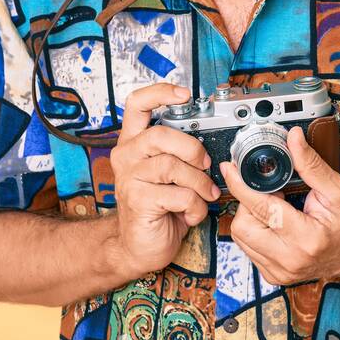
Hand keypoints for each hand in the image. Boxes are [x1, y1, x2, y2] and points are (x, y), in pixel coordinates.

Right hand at [108, 82, 220, 277]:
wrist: (137, 247)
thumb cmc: (158, 208)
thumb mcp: (170, 175)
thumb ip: (180, 154)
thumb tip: (212, 143)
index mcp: (134, 143)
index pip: (137, 104)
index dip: (161, 93)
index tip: (184, 94)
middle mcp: (127, 155)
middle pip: (161, 134)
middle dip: (193, 149)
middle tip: (205, 165)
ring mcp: (129, 178)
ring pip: (173, 166)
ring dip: (199, 183)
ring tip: (204, 195)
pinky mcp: (138, 200)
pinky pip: (178, 194)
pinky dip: (195, 206)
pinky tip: (191, 214)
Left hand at [220, 124, 339, 285]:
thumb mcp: (337, 189)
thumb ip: (311, 164)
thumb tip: (293, 138)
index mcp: (306, 239)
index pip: (261, 208)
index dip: (241, 185)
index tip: (230, 168)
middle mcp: (289, 261)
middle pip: (243, 226)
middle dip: (248, 203)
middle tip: (270, 193)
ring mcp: (280, 272)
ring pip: (241, 238)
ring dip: (251, 216)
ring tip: (276, 208)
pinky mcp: (274, 276)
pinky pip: (249, 248)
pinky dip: (255, 231)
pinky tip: (274, 223)